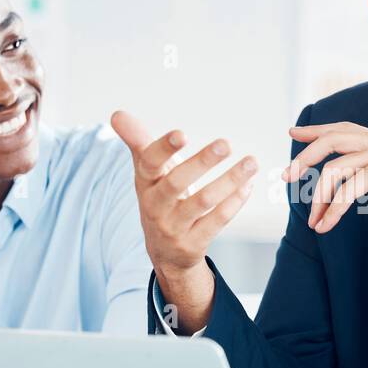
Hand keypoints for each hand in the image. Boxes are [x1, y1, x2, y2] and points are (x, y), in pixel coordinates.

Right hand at [111, 110, 256, 331]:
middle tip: (225, 144)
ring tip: (251, 162)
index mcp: (144, 183)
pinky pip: (217, 220)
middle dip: (201, 162)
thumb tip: (117, 114)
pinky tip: (248, 184)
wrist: (165, 252)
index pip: (148, 163)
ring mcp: (174, 227)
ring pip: (203, 201)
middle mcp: (155, 206)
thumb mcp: (147, 173)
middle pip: (176, 183)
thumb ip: (138, 141)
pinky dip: (235, 201)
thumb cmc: (159, 199)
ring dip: (229, 180)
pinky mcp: (193, 243)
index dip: (164, 149)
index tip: (182, 133)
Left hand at [283, 122, 367, 247]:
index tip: (294, 132)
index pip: (344, 128)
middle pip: (333, 139)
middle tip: (286, 177)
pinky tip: (326, 224)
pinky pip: (348, 189)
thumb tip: (346, 177)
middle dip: (305, 157)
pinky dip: (332, 209)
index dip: (317, 130)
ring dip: (318, 197)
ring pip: (336, 168)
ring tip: (313, 220)